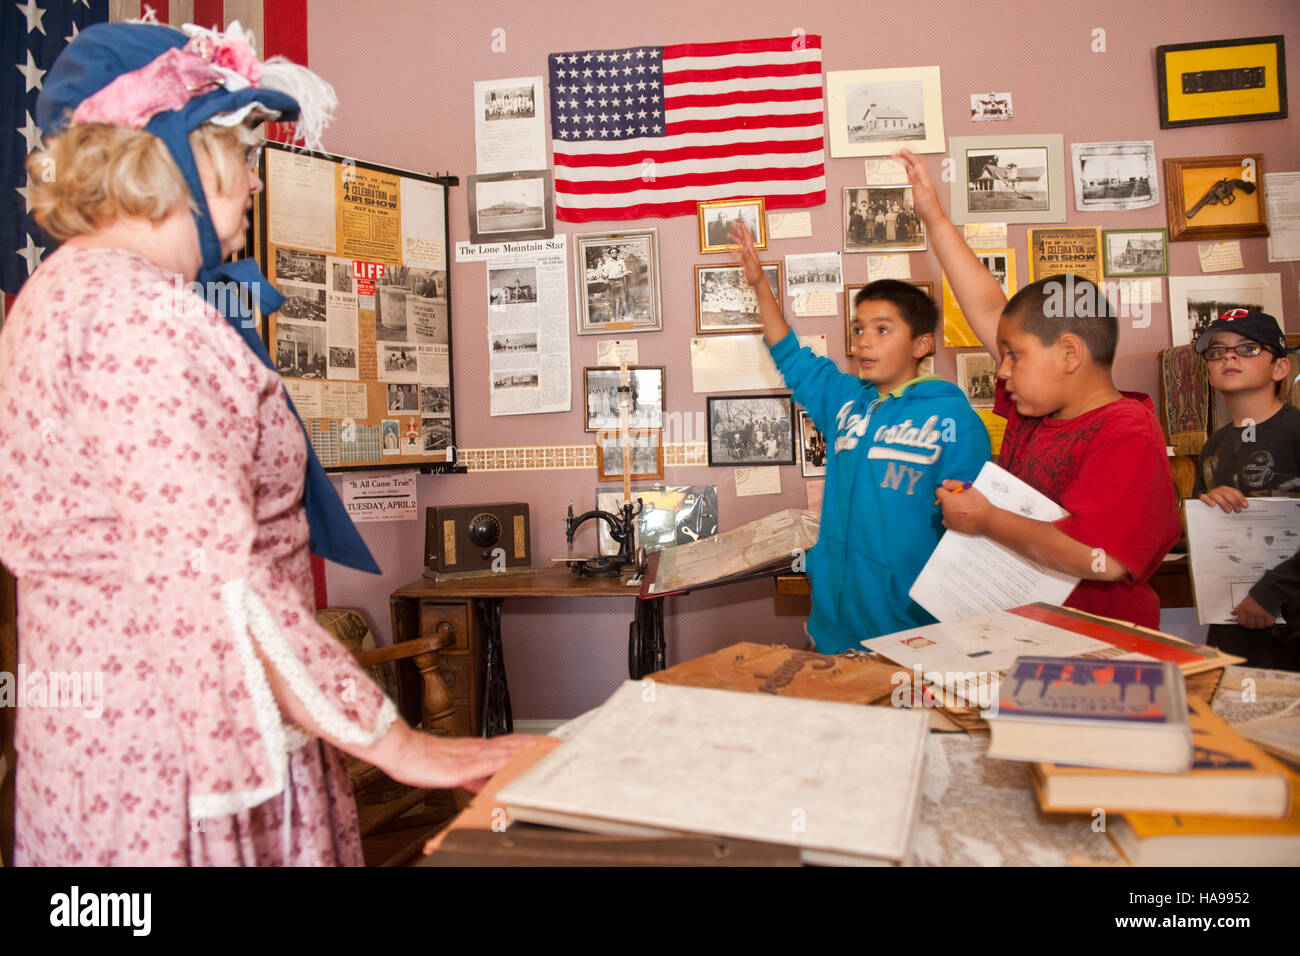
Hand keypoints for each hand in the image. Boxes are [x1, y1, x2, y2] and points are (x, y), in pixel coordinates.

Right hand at [388, 730, 545, 790]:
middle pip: (515, 744)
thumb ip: (474, 777)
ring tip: (546, 750)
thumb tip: (487, 783)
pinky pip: (487, 763)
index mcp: (477, 749)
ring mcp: (471, 756)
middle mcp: (478, 749)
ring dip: (527, 750)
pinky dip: (504, 762)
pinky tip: (516, 761)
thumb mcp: (456, 772)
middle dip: (537, 745)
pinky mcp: (462, 768)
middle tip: (559, 745)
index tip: (550, 744)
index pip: (511, 744)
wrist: (403, 751)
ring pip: (506, 750)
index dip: (532, 743)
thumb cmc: (424, 761)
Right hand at [728, 221, 764, 286]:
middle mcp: (749, 252)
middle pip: (743, 238)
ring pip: (739, 244)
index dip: (744, 230)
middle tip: (733, 224)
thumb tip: (744, 249)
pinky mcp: (743, 261)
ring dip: (734, 238)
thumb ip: (748, 258)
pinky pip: (736, 253)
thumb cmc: (757, 275)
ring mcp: (746, 256)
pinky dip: (731, 250)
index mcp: (752, 252)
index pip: (748, 238)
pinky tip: (727, 248)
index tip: (740, 223)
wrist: (758, 282)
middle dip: (738, 231)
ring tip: (728, 234)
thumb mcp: (753, 266)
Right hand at [893, 149, 942, 224]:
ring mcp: (923, 183)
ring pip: (915, 168)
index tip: (901, 150)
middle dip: (907, 156)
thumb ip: (915, 180)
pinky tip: (906, 171)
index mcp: (925, 178)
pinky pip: (913, 175)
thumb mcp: (920, 193)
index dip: (909, 155)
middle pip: (916, 163)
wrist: (932, 217)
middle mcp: (924, 179)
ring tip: (901, 157)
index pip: (917, 162)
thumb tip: (910, 169)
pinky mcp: (920, 188)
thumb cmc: (929, 208)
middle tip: (899, 151)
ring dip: (908, 162)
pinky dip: (908, 170)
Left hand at [936, 480, 993, 534]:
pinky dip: (952, 518)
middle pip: (943, 501)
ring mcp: (947, 520)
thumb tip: (944, 483)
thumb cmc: (979, 505)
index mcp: (947, 500)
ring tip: (965, 509)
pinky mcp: (951, 527)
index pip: (939, 491)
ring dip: (952, 509)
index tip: (955, 492)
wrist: (986, 520)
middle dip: (951, 499)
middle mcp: (945, 510)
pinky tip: (962, 517)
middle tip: (964, 501)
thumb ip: (954, 484)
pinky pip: (947, 520)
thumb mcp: (968, 489)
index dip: (947, 490)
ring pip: (946, 511)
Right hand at [1198, 485, 1248, 512]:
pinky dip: (1209, 500)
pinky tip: (1213, 505)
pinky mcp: (1203, 498)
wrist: (1204, 505)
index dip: (1241, 498)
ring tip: (1228, 510)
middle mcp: (1218, 491)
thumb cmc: (1218, 504)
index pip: (1235, 492)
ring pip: (1217, 496)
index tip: (1245, 506)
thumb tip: (1243, 507)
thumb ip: (1234, 503)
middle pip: (1227, 494)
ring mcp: (1210, 494)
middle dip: (1234, 502)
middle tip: (1238, 510)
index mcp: (1225, 490)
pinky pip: (1204, 497)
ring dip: (1224, 503)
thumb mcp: (1227, 502)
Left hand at [1231, 594, 1276, 629]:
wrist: (1268, 590)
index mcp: (1245, 609)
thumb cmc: (1256, 594)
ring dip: (1260, 625)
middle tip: (1252, 624)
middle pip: (1250, 625)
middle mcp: (1252, 612)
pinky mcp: (1270, 614)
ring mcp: (1261, 614)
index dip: (1242, 623)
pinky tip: (1267, 622)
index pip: (1241, 621)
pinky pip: (1269, 623)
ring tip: (1260, 623)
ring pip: (1259, 626)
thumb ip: (1239, 608)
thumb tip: (1233, 613)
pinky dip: (1268, 624)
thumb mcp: (1245, 600)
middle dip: (1251, 626)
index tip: (1243, 623)